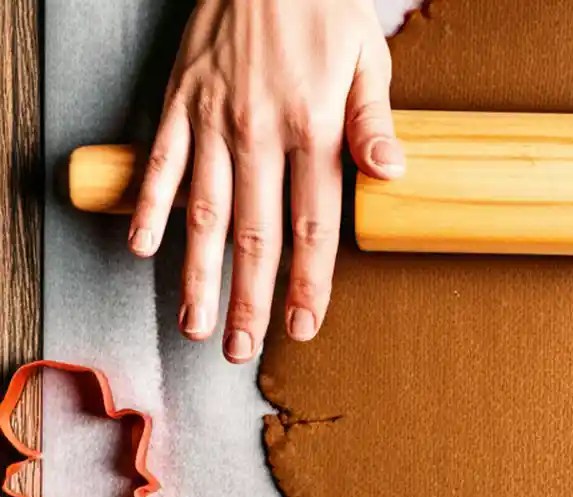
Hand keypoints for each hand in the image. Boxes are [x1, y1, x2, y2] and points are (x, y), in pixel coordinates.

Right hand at [128, 0, 403, 362]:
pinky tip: (143, 249)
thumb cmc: (323, 9)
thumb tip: (391, 173)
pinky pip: (160, 164)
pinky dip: (148, 206)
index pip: (313, 224)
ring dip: (199, 274)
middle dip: (251, 299)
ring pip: (204, 212)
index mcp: (313, 126)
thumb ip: (374, 122)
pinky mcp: (178, 102)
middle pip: (257, 234)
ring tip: (195, 324)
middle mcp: (258, 131)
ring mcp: (212, 119)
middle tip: (243, 349)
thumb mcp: (367, 58)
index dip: (308, 282)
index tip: (302, 325)